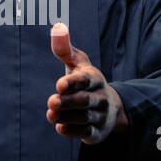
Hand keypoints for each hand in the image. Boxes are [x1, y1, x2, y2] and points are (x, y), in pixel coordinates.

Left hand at [46, 22, 128, 144]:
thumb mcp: (78, 64)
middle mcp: (100, 97)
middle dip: (68, 101)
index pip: (86, 80)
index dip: (73, 82)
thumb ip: (65, 48)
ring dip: (66, 116)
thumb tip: (57, 26)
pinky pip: (86, 133)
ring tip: (50, 114)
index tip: (59, 84)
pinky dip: (73, 131)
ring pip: (84, 118)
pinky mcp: (96, 132)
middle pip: (85, 100)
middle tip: (51, 101)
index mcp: (95, 79)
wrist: (109, 109)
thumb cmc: (86, 82)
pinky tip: (60, 127)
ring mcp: (100, 116)